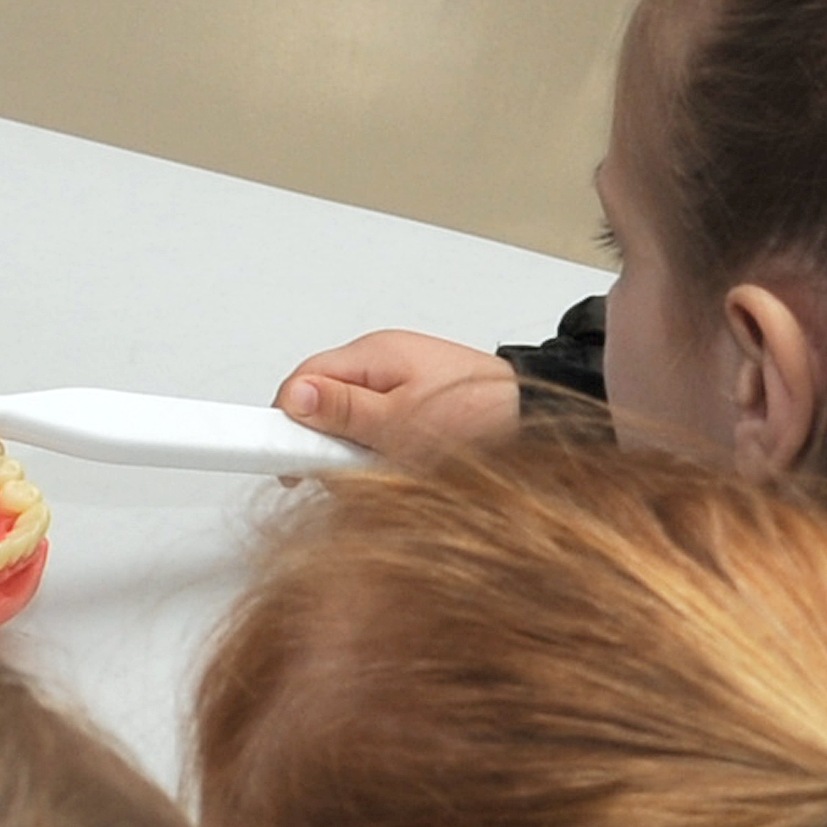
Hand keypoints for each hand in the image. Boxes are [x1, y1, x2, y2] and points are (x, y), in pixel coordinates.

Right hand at [276, 331, 522, 470]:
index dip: (287, 421)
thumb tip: (294, 398)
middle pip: (322, 402)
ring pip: (348, 420)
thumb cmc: (481, 415)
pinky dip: (381, 450)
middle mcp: (381, 362)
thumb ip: (346, 412)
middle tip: (348, 472)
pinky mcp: (414, 402)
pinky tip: (402, 466)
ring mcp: (398, 382)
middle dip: (327, 442)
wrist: (539, 416)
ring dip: (357, 452)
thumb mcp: (404, 423)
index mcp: (372, 354)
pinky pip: (377, 427)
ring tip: (387, 470)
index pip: (303, 380)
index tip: (287, 461)